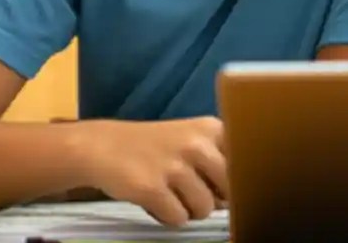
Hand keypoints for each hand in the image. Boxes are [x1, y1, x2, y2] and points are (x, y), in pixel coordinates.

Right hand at [76, 116, 228, 226]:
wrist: (103, 146)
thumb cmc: (156, 147)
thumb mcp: (192, 139)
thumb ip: (219, 162)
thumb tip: (235, 199)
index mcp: (211, 128)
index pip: (245, 162)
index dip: (237, 179)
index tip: (221, 180)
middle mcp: (196, 144)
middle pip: (229, 190)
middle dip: (214, 198)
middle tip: (191, 190)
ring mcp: (174, 166)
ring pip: (204, 209)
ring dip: (189, 210)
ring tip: (171, 194)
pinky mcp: (151, 188)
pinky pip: (178, 218)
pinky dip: (168, 216)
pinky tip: (155, 201)